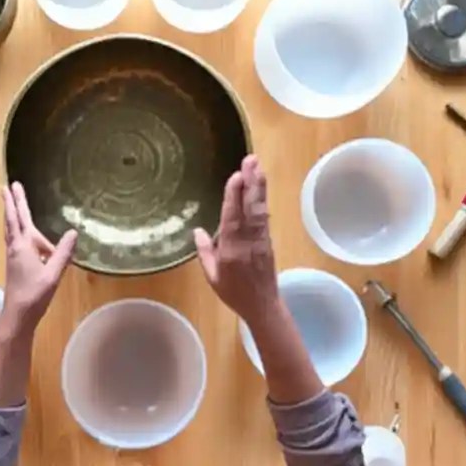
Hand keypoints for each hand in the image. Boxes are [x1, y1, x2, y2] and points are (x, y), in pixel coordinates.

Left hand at [0, 182, 76, 335]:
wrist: (17, 316)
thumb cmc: (34, 294)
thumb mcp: (54, 273)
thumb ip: (63, 253)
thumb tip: (74, 232)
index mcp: (23, 246)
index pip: (20, 217)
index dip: (17, 201)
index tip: (12, 185)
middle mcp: (15, 248)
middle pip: (13, 221)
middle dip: (11, 204)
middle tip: (7, 187)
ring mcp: (14, 257)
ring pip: (15, 232)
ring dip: (16, 218)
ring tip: (19, 209)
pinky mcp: (15, 265)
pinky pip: (19, 243)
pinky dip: (24, 235)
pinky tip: (35, 243)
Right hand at [193, 155, 280, 324]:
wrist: (262, 305)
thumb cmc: (234, 293)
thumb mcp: (212, 277)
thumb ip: (205, 252)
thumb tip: (197, 230)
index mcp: (231, 250)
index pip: (232, 218)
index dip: (233, 196)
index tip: (235, 176)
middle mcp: (248, 241)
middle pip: (249, 208)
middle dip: (250, 183)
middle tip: (251, 160)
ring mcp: (260, 239)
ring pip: (259, 209)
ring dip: (258, 186)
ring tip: (257, 166)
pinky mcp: (268, 240)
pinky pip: (263, 216)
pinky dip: (261, 199)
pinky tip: (260, 186)